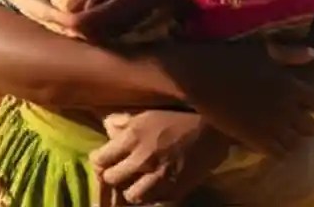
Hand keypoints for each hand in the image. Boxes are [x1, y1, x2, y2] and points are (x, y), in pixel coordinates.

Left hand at [91, 110, 229, 204]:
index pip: (100, 159)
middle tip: (120, 172)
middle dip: (113, 176)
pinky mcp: (177, 189)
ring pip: (132, 196)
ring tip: (138, 183)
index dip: (100, 161)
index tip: (104, 160)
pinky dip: (153, 197)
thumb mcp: (146, 114)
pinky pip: (155, 201)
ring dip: (133, 191)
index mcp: (132, 137)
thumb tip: (106, 127)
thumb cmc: (177, 118)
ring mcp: (160, 176)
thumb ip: (123, 122)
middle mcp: (143, 159)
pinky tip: (156, 188)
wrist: (212, 129)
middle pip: (111, 179)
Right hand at [160, 41, 313, 155]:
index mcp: (290, 85)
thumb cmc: (227, 56)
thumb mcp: (259, 48)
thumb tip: (313, 54)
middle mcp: (285, 108)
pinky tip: (266, 139)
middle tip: (291, 118)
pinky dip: (275, 149)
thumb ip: (288, 54)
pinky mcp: (253, 138)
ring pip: (295, 143)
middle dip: (304, 123)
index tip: (306, 102)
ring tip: (279, 131)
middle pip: (311, 127)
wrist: (196, 76)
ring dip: (290, 138)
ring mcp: (269, 126)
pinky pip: (277, 154)